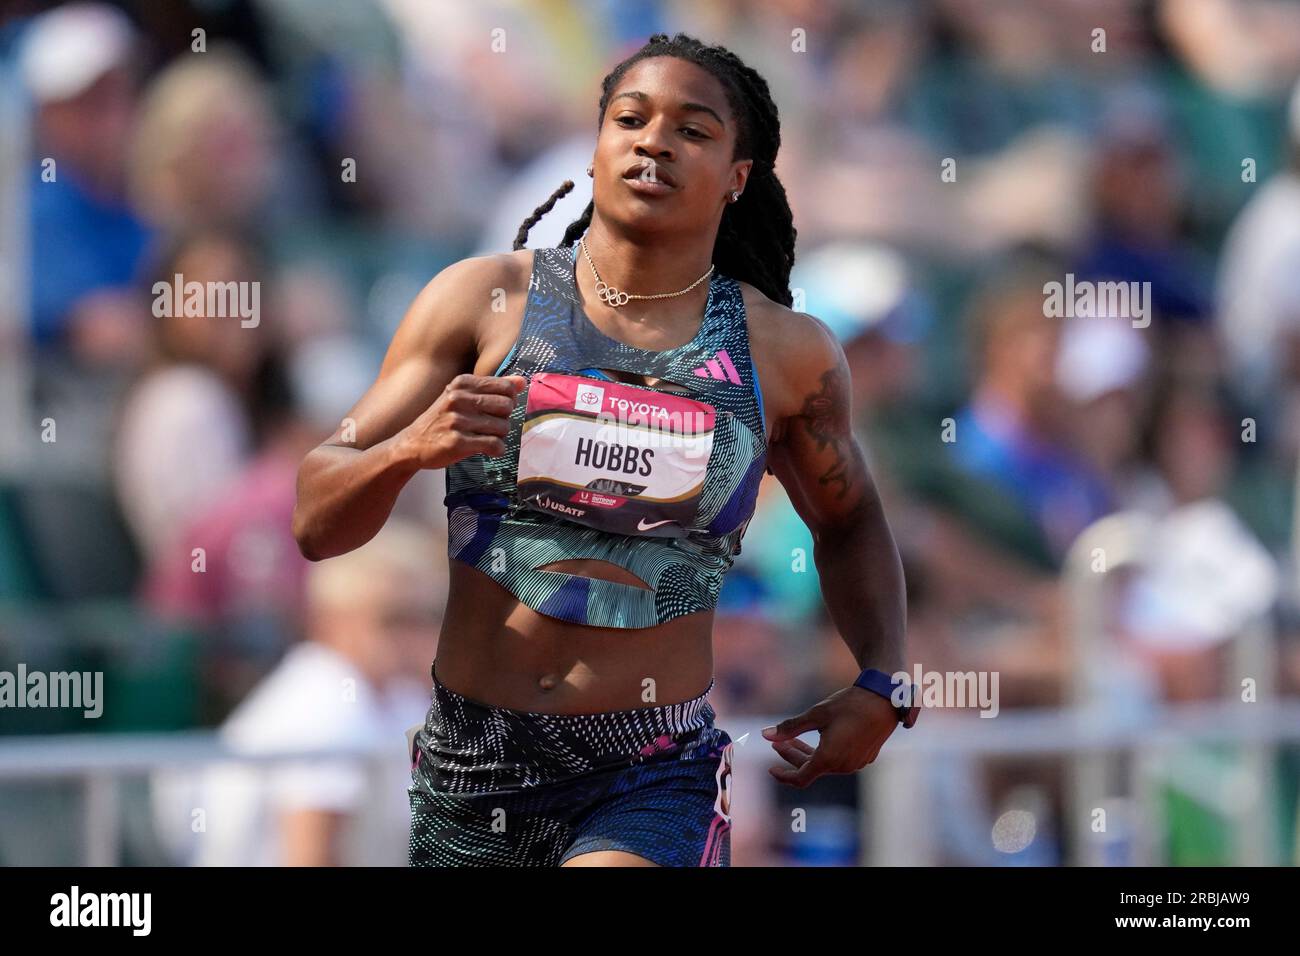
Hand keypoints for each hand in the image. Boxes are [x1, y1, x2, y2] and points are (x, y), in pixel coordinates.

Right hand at [400, 373, 525, 468]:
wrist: (412, 444)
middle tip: (491, 426)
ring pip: (503, 427)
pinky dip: (497, 450)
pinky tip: (489, 450)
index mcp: (462, 384)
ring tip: (486, 438)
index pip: (506, 387)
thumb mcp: (461, 397)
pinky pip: (494, 445)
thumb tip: (522, 381)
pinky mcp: (457, 442)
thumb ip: (492, 388)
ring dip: (500, 436)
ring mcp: (457, 420)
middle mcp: (459, 399)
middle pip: (507, 407)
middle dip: (504, 419)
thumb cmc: (441, 420)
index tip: (498, 409)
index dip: (509, 401)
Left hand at [761, 685, 899, 787]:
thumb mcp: (816, 714)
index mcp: (829, 759)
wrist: (885, 700)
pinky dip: (824, 752)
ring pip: (825, 764)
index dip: (783, 776)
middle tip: (778, 742)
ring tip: (793, 739)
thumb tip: (764, 735)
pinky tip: (819, 737)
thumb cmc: (849, 704)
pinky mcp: (864, 757)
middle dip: (792, 757)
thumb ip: (790, 727)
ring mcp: (855, 763)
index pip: (800, 779)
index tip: (771, 769)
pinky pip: (839, 760)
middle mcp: (843, 766)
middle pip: (811, 769)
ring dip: (807, 753)